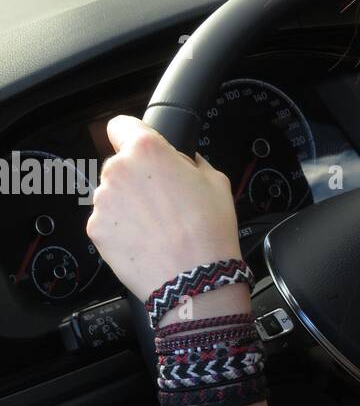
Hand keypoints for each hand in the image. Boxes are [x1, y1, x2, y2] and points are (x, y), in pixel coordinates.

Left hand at [86, 116, 242, 301]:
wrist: (195, 280)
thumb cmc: (209, 232)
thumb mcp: (216, 182)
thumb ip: (191, 162)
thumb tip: (183, 161)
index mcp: (147, 150)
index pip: (121, 125)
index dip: (133, 136)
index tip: (139, 149)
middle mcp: (118, 170)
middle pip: (119, 164)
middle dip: (137, 178)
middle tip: (163, 201)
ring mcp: (103, 201)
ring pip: (112, 194)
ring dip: (128, 205)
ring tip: (157, 227)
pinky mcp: (96, 229)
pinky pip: (107, 221)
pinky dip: (121, 230)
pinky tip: (146, 241)